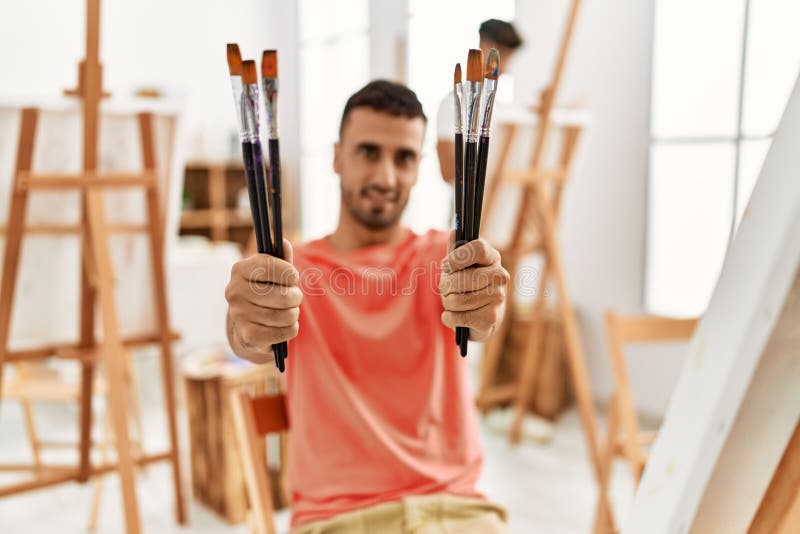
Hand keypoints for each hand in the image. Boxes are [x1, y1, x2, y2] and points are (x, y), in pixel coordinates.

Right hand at [225, 239, 301, 362]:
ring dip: (294, 314)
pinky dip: (290, 330)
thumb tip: (284, 243)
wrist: (248, 326)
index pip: (272, 266)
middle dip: (296, 297)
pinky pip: (284, 332)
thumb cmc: (265, 292)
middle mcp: (234, 291)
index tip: (292, 278)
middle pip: (285, 296)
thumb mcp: (272, 272)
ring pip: (286, 315)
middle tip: (292, 298)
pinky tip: (285, 326)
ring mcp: (239, 314)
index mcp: (240, 269)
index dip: (290, 274)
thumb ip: (281, 258)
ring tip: (288, 312)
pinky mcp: (247, 336)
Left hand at [439, 232, 508, 340]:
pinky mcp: (491, 318)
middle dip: (445, 286)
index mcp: (492, 257)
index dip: (457, 257)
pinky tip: (454, 316)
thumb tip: (454, 233)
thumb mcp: (460, 266)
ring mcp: (498, 298)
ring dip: (447, 303)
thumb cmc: (468, 285)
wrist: (482, 318)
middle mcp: (500, 276)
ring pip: (456, 300)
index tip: (445, 266)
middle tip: (446, 289)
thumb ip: (456, 251)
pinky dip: (449, 318)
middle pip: (461, 278)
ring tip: (452, 303)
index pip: (477, 248)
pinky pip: (457, 317)